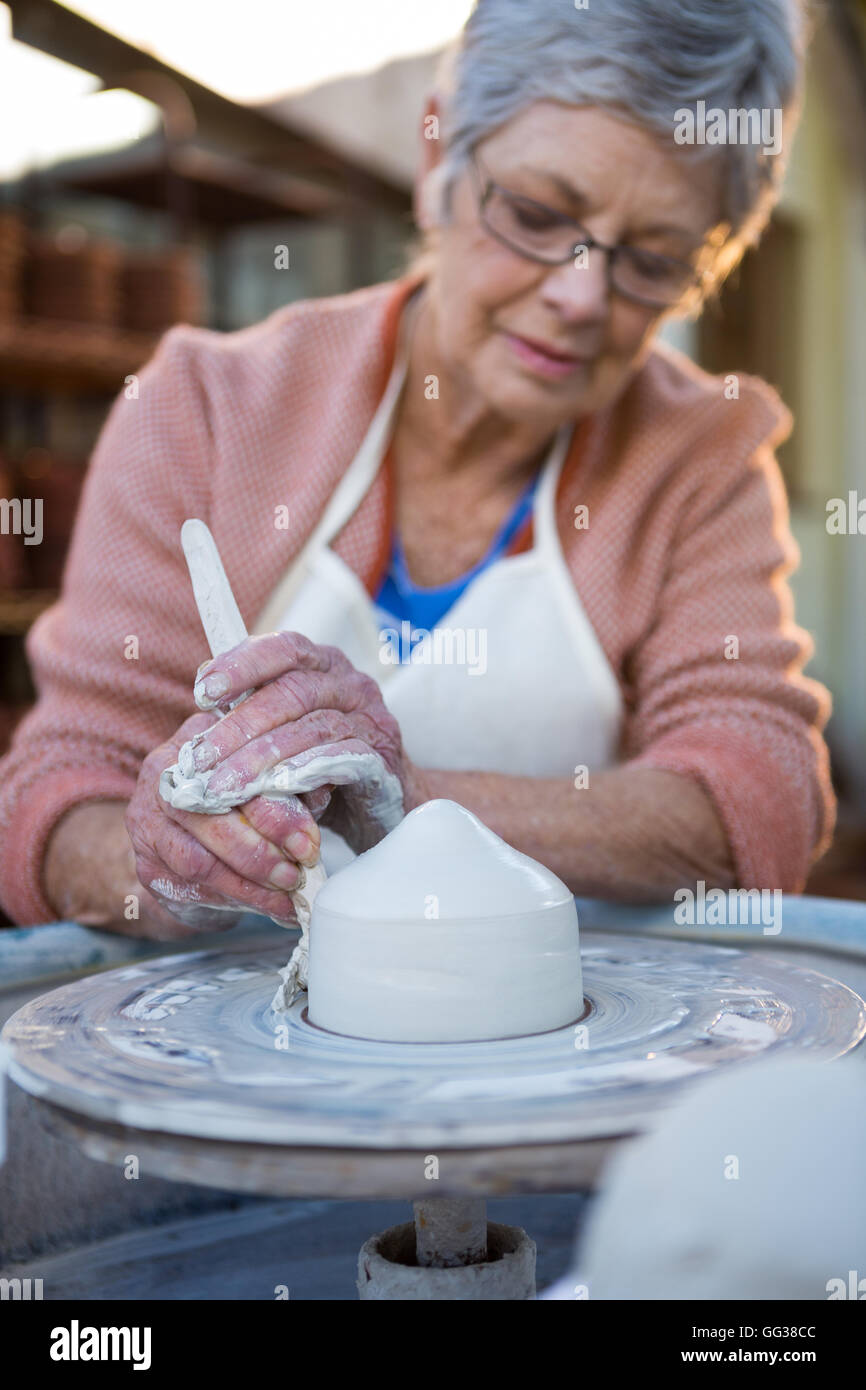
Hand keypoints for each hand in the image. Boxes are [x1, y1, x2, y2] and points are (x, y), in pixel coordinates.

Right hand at [127, 710, 324, 932]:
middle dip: (261, 852)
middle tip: (297, 874)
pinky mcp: (146, 863)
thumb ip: (292, 782)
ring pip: (198, 861)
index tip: (308, 840)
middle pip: (210, 818)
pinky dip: (234, 900)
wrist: (194, 834)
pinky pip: (191, 887)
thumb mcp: (272, 780)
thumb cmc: (245, 799)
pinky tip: (268, 906)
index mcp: (200, 740)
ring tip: (287, 896)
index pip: (234, 775)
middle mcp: (164, 776)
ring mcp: (147, 820)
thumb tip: (323, 790)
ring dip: (249, 884)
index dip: (274, 811)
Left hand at [183, 632, 429, 851]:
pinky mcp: (382, 757)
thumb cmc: (324, 765)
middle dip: (239, 726)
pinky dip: (302, 772)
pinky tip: (271, 788)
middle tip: (199, 759)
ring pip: (311, 727)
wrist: (385, 802)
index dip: (241, 665)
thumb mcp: (283, 735)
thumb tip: (198, 718)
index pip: (284, 648)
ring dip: (260, 757)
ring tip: (222, 786)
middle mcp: (351, 684)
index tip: (201, 692)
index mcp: (325, 665)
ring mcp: (372, 718)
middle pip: (292, 691)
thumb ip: (252, 720)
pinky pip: (341, 758)